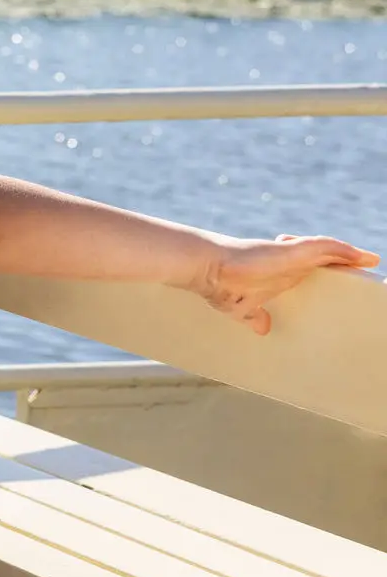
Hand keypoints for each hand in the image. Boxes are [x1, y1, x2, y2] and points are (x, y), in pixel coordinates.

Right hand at [192, 233, 378, 333]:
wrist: (207, 269)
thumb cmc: (220, 285)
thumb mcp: (242, 307)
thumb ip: (254, 315)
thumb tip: (262, 328)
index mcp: (281, 275)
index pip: (312, 270)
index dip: (330, 272)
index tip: (347, 279)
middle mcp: (290, 263)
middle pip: (327, 260)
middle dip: (347, 264)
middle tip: (368, 268)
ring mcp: (292, 255)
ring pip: (331, 252)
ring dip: (352, 257)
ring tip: (372, 261)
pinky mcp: (293, 251)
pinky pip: (328, 247)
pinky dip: (348, 252)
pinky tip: (368, 257)